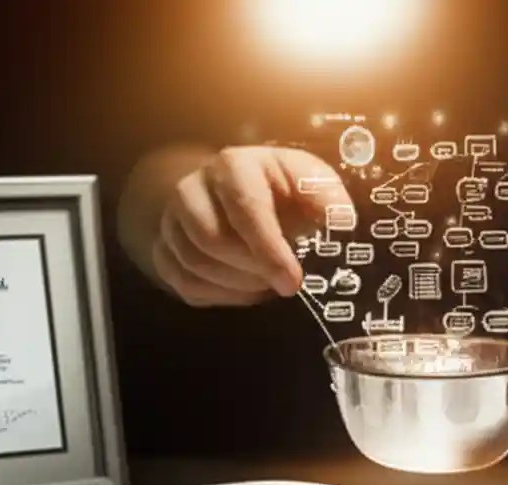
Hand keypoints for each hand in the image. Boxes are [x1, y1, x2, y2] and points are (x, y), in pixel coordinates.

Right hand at [152, 146, 350, 306]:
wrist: (240, 190)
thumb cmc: (282, 190)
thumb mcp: (310, 182)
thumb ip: (327, 198)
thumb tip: (342, 220)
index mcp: (234, 166)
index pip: (244, 208)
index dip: (268, 250)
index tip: (292, 281)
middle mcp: (194, 186)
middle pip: (210, 238)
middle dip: (251, 270)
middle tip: (282, 285)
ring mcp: (173, 217)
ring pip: (193, 262)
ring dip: (235, 285)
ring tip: (265, 284)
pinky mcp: (164, 245)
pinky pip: (181, 281)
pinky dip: (216, 296)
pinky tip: (242, 291)